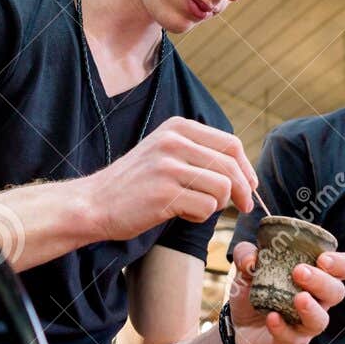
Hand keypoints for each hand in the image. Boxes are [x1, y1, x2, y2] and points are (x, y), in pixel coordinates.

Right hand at [85, 117, 256, 240]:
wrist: (94, 202)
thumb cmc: (133, 184)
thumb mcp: (163, 153)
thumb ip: (196, 153)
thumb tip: (241, 171)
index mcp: (178, 128)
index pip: (229, 144)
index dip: (246, 168)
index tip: (250, 186)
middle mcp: (174, 141)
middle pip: (230, 165)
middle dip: (244, 190)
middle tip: (245, 206)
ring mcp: (169, 166)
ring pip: (222, 187)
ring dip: (219, 204)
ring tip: (198, 208)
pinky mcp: (165, 192)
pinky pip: (206, 206)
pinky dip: (201, 216)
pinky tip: (183, 214)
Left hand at [224, 240, 344, 343]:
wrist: (236, 325)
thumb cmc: (254, 290)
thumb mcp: (245, 267)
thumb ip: (245, 254)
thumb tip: (251, 258)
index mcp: (316, 276)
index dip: (341, 263)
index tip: (323, 258)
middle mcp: (318, 300)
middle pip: (337, 292)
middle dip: (322, 281)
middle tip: (299, 271)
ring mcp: (305, 324)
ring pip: (321, 319)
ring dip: (311, 308)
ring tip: (298, 298)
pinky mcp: (290, 341)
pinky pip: (292, 337)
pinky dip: (282, 327)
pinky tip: (271, 317)